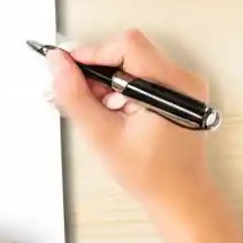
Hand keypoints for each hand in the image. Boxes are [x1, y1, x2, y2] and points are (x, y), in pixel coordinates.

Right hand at [49, 32, 242, 242]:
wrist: (181, 198)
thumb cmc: (150, 175)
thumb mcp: (103, 136)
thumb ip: (76, 96)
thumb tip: (58, 64)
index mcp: (170, 85)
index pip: (126, 45)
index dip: (93, 53)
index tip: (69, 69)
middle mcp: (182, 79)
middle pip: (129, 52)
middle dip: (100, 73)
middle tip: (84, 101)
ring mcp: (184, 85)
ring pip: (134, 64)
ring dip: (110, 83)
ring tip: (102, 115)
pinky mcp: (179, 93)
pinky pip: (145, 76)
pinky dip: (124, 90)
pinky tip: (116, 115)